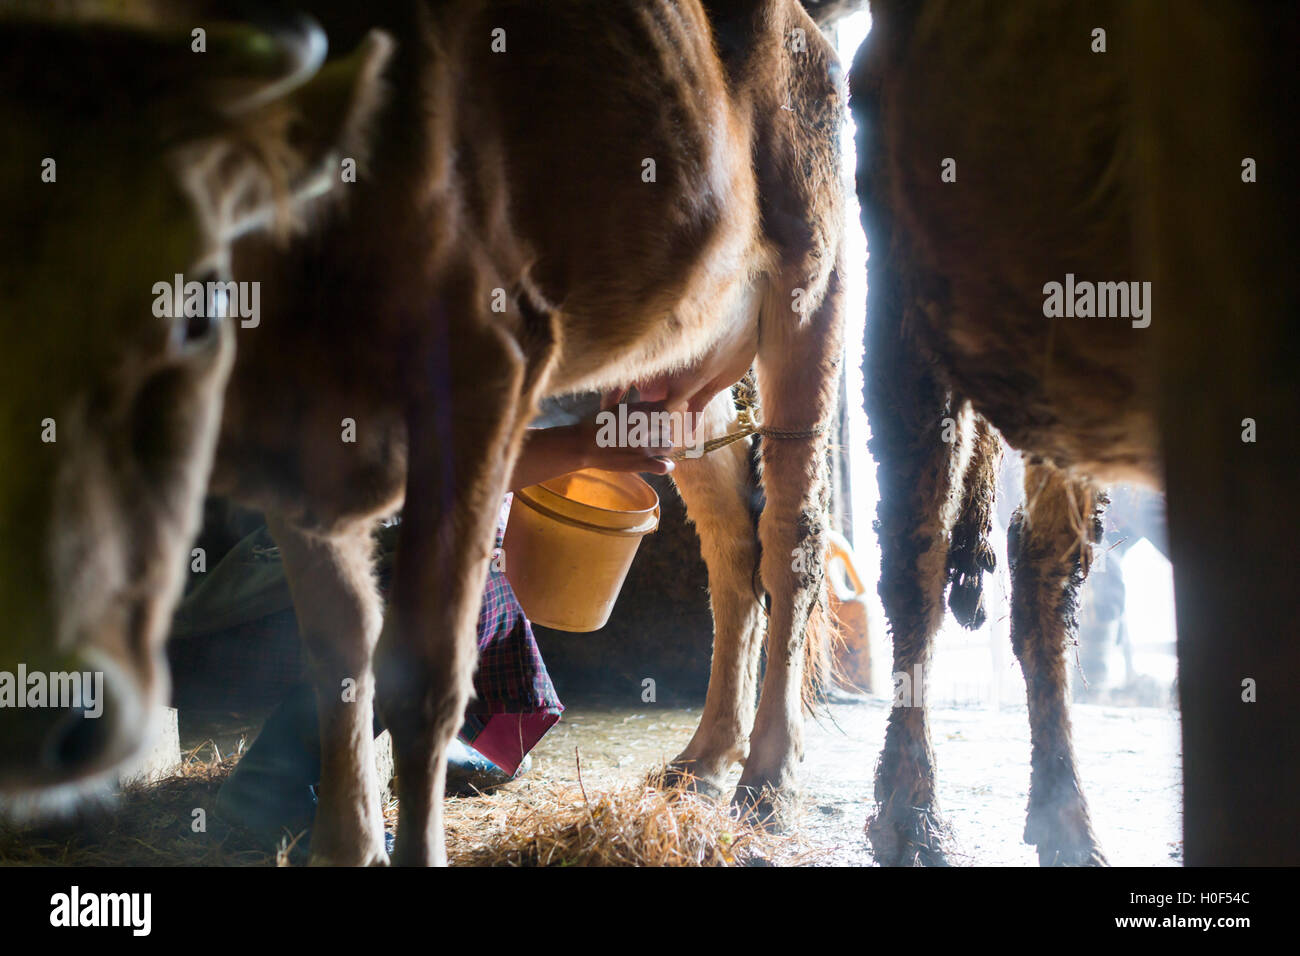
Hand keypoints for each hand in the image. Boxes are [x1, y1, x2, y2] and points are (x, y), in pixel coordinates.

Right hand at [510, 409, 673, 491]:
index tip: (655, 422)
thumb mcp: (615, 409)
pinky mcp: (641, 463)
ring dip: (664, 447)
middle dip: (661, 432)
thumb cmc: (595, 426)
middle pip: (666, 429)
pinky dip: (667, 466)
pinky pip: (665, 466)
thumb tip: (647, 408)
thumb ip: (634, 408)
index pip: (665, 413)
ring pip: (668, 446)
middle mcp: (645, 427)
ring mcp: (644, 446)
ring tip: (656, 449)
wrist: (582, 445)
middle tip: (651, 437)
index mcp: (639, 412)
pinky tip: (664, 464)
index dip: (661, 418)